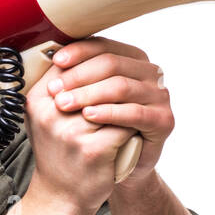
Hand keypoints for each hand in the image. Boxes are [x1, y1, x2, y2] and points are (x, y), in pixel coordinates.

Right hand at [22, 42, 140, 214]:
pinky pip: (124, 125)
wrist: (62, 196)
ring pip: (114, 99)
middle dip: (117, 78)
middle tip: (131, 81)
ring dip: (128, 102)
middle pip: (96, 75)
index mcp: (36, 100)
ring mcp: (70, 132)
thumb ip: (60, 86)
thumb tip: (82, 50)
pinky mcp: (93, 149)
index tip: (111, 62)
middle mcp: (50, 113)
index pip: (70, 61)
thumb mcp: (48, 116)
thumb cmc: (59, 152)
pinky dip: (131, 127)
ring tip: (134, 106)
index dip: (94, 58)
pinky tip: (131, 132)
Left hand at [42, 36, 172, 184]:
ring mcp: (159, 96)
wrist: (110, 168)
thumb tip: (51, 57)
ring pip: (121, 86)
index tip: (57, 61)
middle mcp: (149, 73)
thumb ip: (72, 76)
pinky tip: (89, 115)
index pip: (104, 46)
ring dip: (89, 93)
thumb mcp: (80, 99)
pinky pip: (135, 113)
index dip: (79, 52)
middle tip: (55, 90)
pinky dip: (110, 112)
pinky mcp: (163, 120)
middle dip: (79, 75)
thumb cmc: (92, 130)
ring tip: (63, 104)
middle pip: (111, 64)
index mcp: (131, 59)